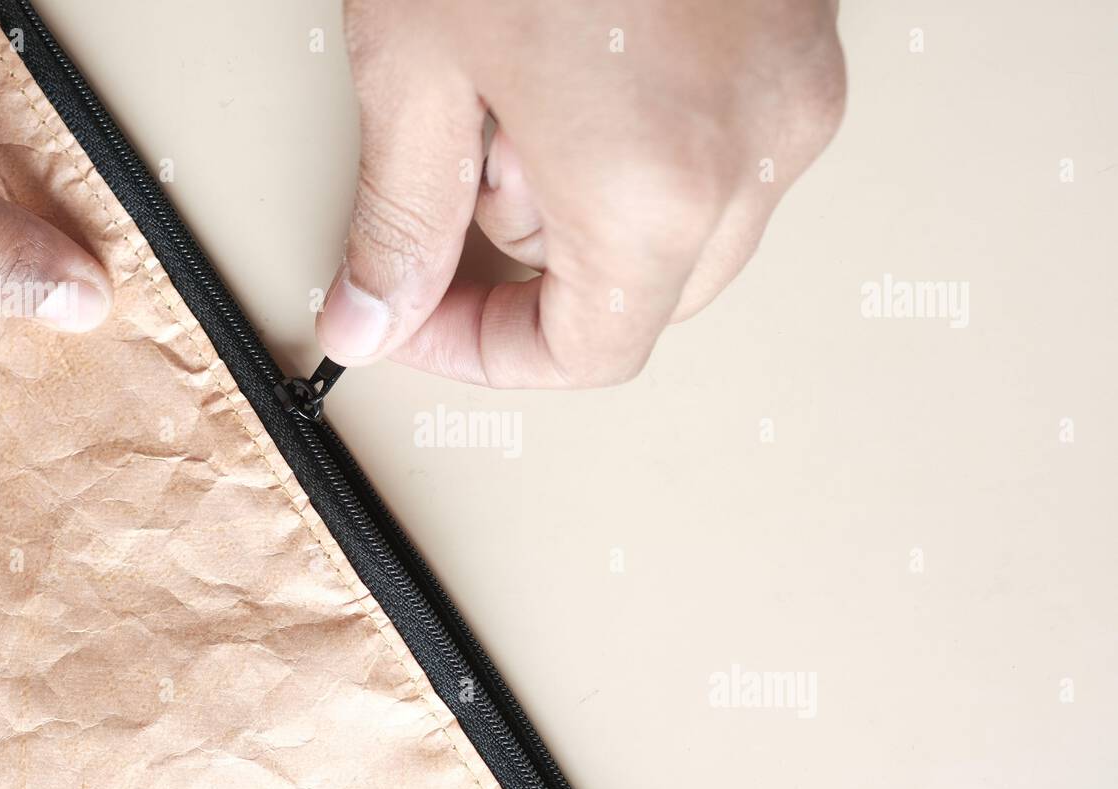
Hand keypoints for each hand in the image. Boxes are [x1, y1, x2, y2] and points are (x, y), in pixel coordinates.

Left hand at [317, 0, 844, 386]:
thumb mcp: (416, 60)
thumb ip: (398, 217)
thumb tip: (375, 316)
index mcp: (660, 185)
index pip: (586, 353)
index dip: (489, 353)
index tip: (421, 324)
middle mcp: (756, 154)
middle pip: (639, 298)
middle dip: (530, 268)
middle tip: (450, 183)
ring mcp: (796, 95)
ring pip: (681, 230)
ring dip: (581, 200)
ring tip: (513, 83)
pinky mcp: (803, 44)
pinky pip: (717, 154)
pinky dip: (636, 146)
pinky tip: (577, 59)